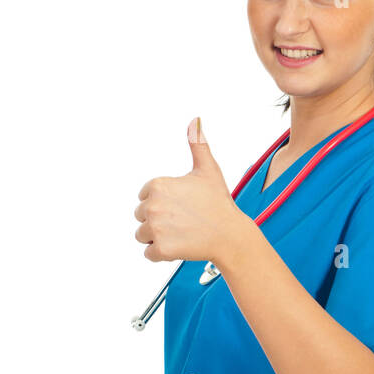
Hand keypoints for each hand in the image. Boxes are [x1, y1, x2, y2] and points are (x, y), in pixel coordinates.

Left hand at [134, 117, 250, 262]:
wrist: (232, 235)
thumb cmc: (219, 203)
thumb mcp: (208, 171)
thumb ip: (197, 144)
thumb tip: (195, 119)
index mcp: (157, 185)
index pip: (144, 197)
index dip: (164, 203)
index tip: (184, 206)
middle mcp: (151, 205)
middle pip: (141, 216)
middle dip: (160, 221)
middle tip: (186, 222)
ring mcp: (155, 228)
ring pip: (143, 235)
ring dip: (160, 238)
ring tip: (183, 234)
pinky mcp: (160, 248)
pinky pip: (149, 254)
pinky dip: (163, 254)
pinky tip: (182, 246)